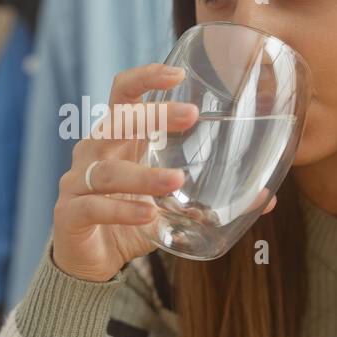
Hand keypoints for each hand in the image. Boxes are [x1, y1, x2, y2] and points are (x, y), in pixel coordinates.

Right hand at [50, 63, 275, 281]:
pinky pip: (95, 207)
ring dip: (143, 175)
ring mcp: (76, 182)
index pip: (123, 94)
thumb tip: (266, 198)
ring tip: (176, 181)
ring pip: (107, 171)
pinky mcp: (69, 214)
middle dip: (152, 117)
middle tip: (190, 116)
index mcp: (116, 139)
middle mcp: (92, 152)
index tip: (177, 75)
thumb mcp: (170, 207)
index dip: (145, 79)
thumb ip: (210, 199)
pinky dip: (122, 210)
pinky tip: (147, 215)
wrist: (91, 262)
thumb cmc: (130, 221)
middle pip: (115, 122)